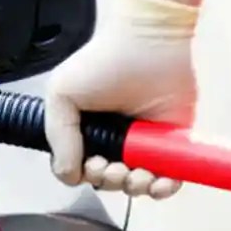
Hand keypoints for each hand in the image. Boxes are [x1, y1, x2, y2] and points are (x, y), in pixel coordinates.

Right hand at [43, 0, 199, 198]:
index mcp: (88, 131)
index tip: (93, 164)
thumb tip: (68, 175)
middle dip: (111, 181)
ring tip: (136, 174)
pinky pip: (170, 178)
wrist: (148, 42)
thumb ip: (58, 137)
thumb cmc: (103, 62)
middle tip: (114, 168)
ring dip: (136, 187)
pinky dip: (165, 188)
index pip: (84, 170)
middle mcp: (116, 140)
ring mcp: (145, 143)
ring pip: (139, 184)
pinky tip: (159, 182)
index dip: (88, 175)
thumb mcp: (62, 95)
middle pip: (111, 181)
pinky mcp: (173, 143)